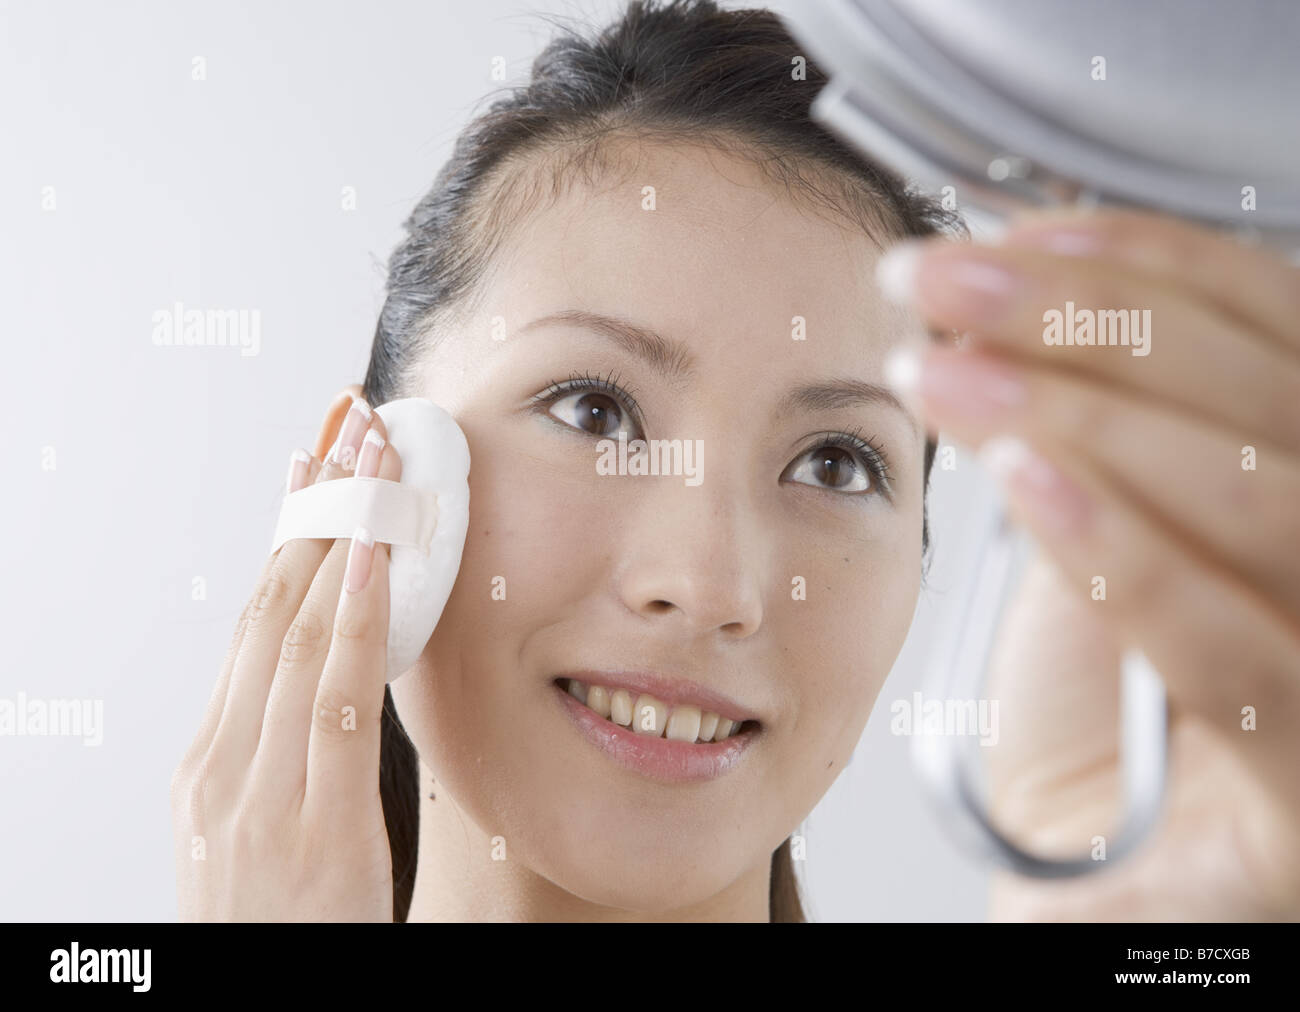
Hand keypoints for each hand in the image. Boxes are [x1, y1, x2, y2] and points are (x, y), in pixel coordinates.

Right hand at [170, 397, 399, 920]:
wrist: (255, 1003)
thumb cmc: (280, 925)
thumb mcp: (268, 827)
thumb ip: (289, 752)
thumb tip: (336, 676)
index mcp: (211, 761)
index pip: (253, 622)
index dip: (288, 537)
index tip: (312, 467)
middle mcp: (222, 761)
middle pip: (270, 605)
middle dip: (311, 509)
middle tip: (343, 426)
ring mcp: (256, 789)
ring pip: (296, 632)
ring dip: (337, 536)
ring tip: (367, 459)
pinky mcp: (307, 819)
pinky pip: (332, 698)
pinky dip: (352, 619)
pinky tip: (374, 558)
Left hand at [885, 208, 1299, 918]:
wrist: (1097, 881)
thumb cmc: (1098, 711)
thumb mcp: (1103, 537)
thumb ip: (1091, 435)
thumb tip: (1005, 303)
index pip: (1273, 329)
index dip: (1142, 262)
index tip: (1003, 233)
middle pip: (1269, 394)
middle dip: (1088, 317)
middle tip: (940, 284)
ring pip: (1262, 493)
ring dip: (1082, 407)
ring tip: (940, 366)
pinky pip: (1231, 649)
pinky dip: (1126, 550)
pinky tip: (1025, 480)